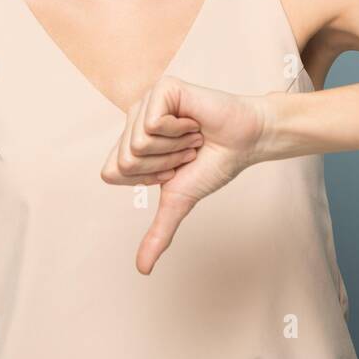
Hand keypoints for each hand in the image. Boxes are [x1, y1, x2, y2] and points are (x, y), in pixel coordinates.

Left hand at [99, 75, 268, 274]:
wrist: (245, 142)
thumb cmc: (213, 164)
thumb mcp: (178, 200)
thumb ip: (158, 232)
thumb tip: (142, 270)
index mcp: (130, 143)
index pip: (112, 172)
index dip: (147, 178)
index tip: (173, 168)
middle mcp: (133, 120)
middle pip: (124, 159)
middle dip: (162, 163)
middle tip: (186, 150)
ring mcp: (146, 101)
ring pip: (137, 141)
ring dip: (174, 147)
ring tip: (191, 136)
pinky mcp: (163, 88)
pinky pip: (153, 121)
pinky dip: (179, 130)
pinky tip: (193, 121)